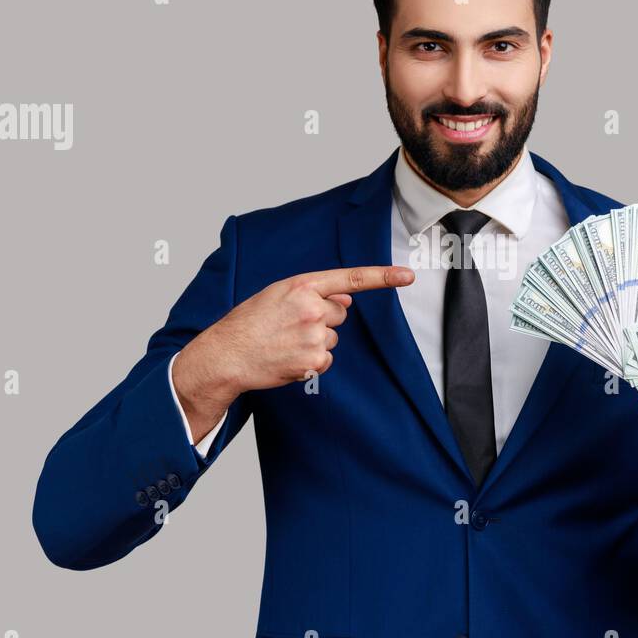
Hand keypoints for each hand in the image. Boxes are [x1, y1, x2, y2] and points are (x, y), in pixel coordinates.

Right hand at [178, 265, 415, 398]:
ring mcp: (314, 336)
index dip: (382, 277)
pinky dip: (311, 361)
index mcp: (302, 286)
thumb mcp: (277, 295)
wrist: (228, 354)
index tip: (408, 276)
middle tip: (290, 325)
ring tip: (285, 342)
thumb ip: (313, 293)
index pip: (351, 279)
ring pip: (332, 338)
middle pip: (340, 313)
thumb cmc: (250, 322)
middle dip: (322, 319)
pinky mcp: (314, 361)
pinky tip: (288, 357)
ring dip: (314, 341)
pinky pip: (326, 359)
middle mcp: (312, 308)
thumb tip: (346, 299)